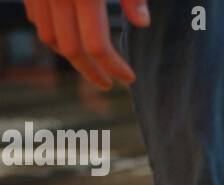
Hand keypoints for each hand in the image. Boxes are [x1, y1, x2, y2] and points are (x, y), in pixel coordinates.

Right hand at [24, 0, 150, 89]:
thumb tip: (143, 23)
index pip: (97, 46)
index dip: (114, 67)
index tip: (129, 78)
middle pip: (71, 49)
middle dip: (92, 71)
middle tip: (109, 82)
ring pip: (49, 37)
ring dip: (71, 56)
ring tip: (92, 63)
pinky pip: (36, 18)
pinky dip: (53, 34)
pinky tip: (71, 38)